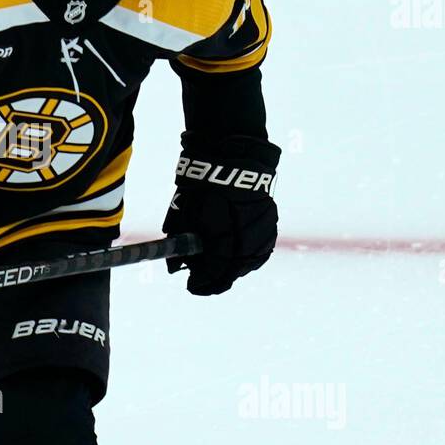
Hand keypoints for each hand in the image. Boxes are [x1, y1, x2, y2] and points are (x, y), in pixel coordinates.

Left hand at [161, 134, 279, 295]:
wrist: (231, 157)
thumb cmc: (203, 185)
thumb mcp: (184, 211)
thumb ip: (181, 240)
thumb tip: (174, 267)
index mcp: (222, 229)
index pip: (214, 268)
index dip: (202, 281)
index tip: (191, 286)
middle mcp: (245, 231)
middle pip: (233, 269)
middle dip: (216, 279)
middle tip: (201, 283)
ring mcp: (262, 228)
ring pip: (249, 262)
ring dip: (233, 270)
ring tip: (217, 273)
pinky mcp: (271, 222)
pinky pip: (261, 250)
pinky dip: (248, 258)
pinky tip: (237, 260)